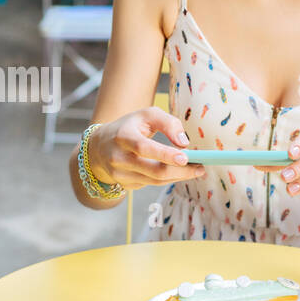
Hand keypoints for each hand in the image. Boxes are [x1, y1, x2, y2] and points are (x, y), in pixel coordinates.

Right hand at [88, 108, 207, 188]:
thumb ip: (168, 123)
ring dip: (178, 177)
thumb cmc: (129, 127)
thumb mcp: (146, 115)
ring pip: (155, 181)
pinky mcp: (125, 185)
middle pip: (153, 170)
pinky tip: (178, 172)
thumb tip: (184, 143)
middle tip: (200, 168)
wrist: (99, 146)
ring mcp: (120, 175)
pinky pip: (152, 184)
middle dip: (180, 171)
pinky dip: (168, 179)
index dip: (165, 154)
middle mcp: (118, 158)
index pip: (144, 148)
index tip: (186, 157)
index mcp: (122, 137)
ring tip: (195, 170)